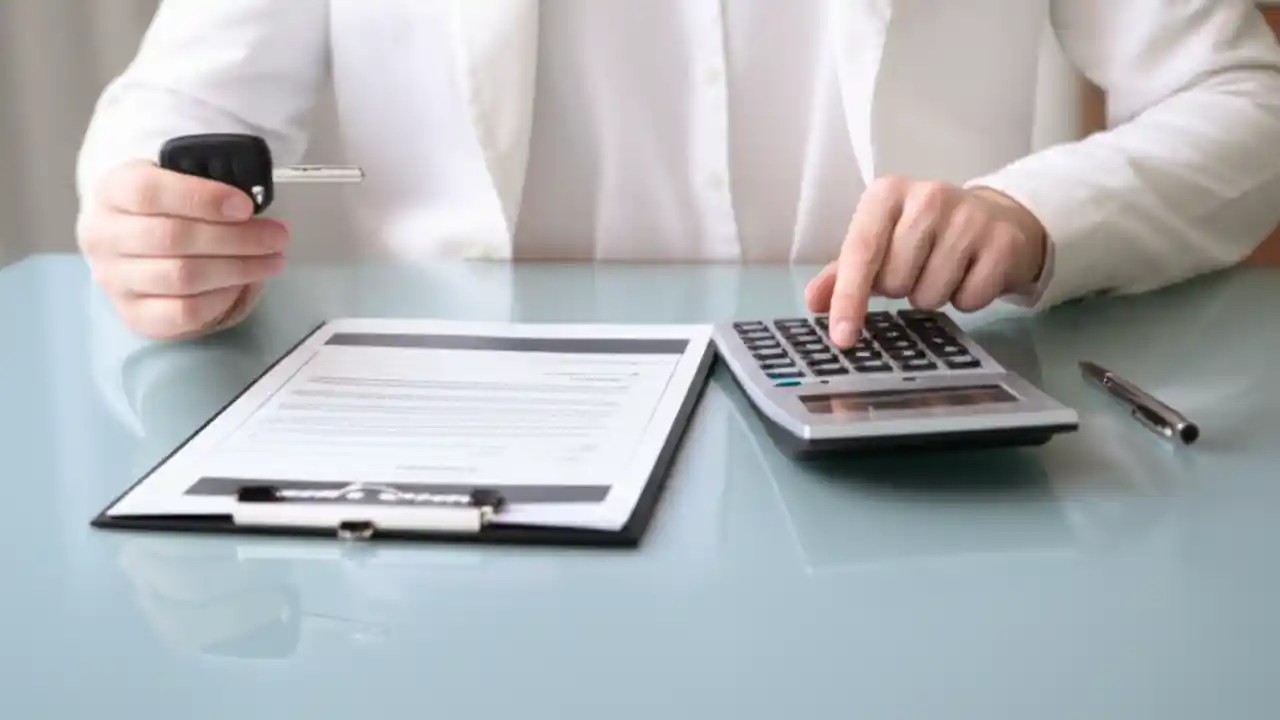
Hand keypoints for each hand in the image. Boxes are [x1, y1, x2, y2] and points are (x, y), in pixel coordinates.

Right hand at [77, 160, 288, 339]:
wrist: (129, 244)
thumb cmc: (164, 210)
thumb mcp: (175, 183)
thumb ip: (205, 190)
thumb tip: (253, 211)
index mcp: (113, 191)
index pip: (149, 192)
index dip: (203, 198)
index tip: (245, 206)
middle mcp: (103, 235)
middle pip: (173, 238)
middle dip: (236, 238)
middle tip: (277, 237)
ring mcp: (114, 279)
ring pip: (181, 277)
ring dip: (238, 269)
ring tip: (271, 260)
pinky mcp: (132, 314)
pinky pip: (182, 312)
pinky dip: (219, 298)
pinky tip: (240, 284)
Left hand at [804, 177, 1046, 348]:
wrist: (995, 219)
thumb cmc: (924, 235)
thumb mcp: (880, 243)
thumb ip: (842, 272)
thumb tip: (814, 301)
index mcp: (888, 194)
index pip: (861, 252)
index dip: (849, 298)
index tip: (842, 337)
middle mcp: (928, 196)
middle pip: (895, 281)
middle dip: (900, 289)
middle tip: (915, 270)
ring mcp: (970, 216)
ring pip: (930, 295)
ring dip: (932, 296)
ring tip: (943, 270)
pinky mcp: (1003, 241)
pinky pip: (970, 300)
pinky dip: (966, 299)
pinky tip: (970, 274)